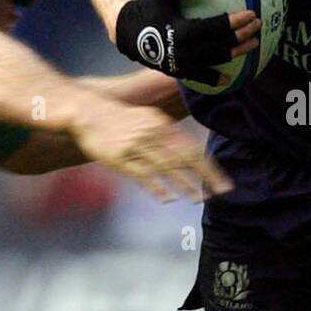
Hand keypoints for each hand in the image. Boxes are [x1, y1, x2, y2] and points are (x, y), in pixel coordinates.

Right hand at [69, 102, 230, 201]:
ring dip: (183, 183)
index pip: (191, 147)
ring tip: (197, 198)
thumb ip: (166, 134)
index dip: (209, 166)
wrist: (86, 112)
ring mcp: (136, 145)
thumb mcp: (146, 119)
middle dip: (205, 176)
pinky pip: (142, 174)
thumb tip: (187, 152)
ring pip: (166, 167)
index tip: (223, 181)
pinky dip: (156, 186)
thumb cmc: (119, 119)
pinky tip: (167, 197)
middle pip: (184, 157)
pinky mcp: (120, 157)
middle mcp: (152, 133)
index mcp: (161, 124)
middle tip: (221, 191)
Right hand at [115, 0, 259, 86]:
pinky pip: (201, 77)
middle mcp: (185, 51)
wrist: (128, 34)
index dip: (236, 22)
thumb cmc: (149, 8)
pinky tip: (229, 79)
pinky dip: (215, 79)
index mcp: (182, 31)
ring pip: (216, 60)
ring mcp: (182, 64)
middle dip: (243, 36)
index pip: (216, 27)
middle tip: (258, 26)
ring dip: (237, 53)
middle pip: (222, 45)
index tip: (251, 14)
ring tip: (253, 45)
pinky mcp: (179, 72)